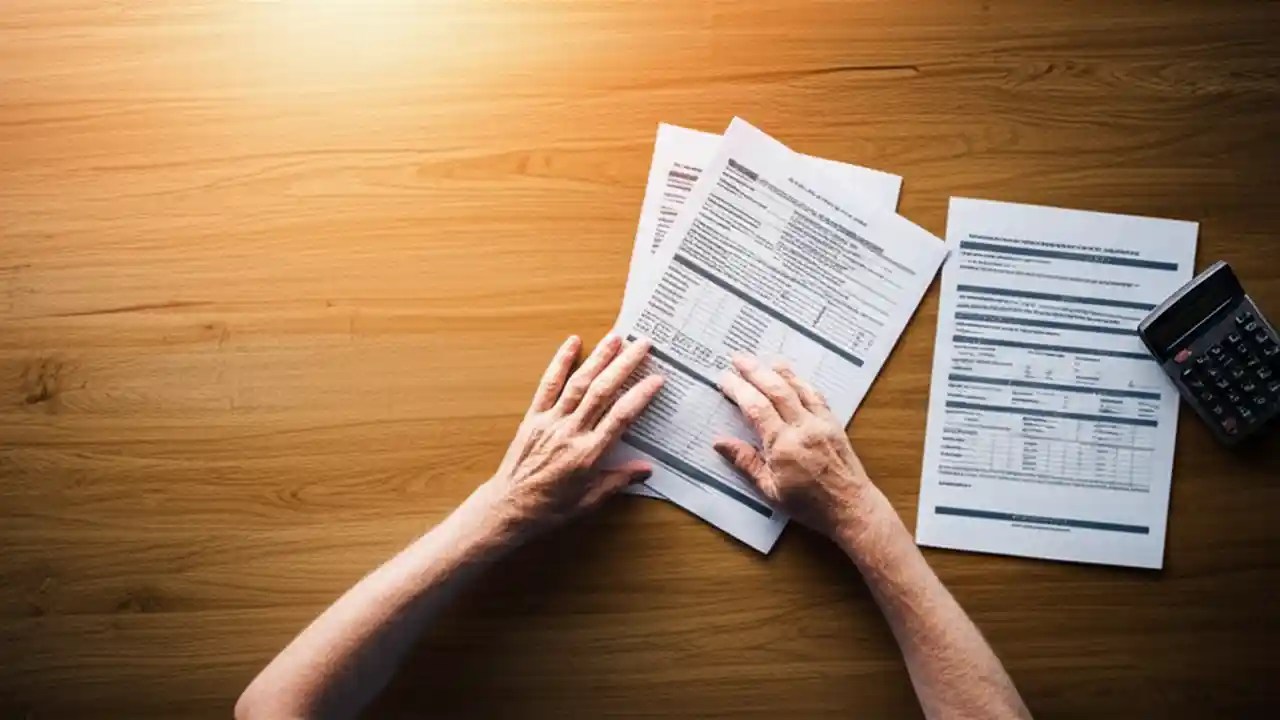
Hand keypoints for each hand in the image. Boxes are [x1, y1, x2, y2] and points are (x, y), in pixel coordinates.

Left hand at [481, 334, 663, 536]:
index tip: (657, 379)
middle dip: (624, 365)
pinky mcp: (533, 417)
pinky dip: (560, 362)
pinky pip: (548, 385)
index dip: (640, 395)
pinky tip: (572, 343)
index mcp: (588, 454)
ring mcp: (550, 422)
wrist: (508, 507)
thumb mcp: (590, 500)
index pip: (621, 417)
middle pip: (602, 391)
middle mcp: (570, 432)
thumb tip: (647, 469)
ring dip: (598, 357)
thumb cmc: (550, 508)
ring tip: (615, 337)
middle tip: (643, 345)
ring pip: (578, 383)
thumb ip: (619, 480)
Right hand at [713, 354, 880, 538]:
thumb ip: (746, 462)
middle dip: (755, 370)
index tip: (725, 378)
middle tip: (738, 357)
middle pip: (775, 389)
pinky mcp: (834, 424)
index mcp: (783, 445)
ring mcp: (821, 423)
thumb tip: (719, 442)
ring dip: (779, 370)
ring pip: (797, 387)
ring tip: (763, 359)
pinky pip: (816, 396)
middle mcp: (803, 428)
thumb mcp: (770, 489)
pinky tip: (794, 376)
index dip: (739, 389)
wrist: (850, 508)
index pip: (756, 408)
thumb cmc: (809, 505)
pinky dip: (802, 382)